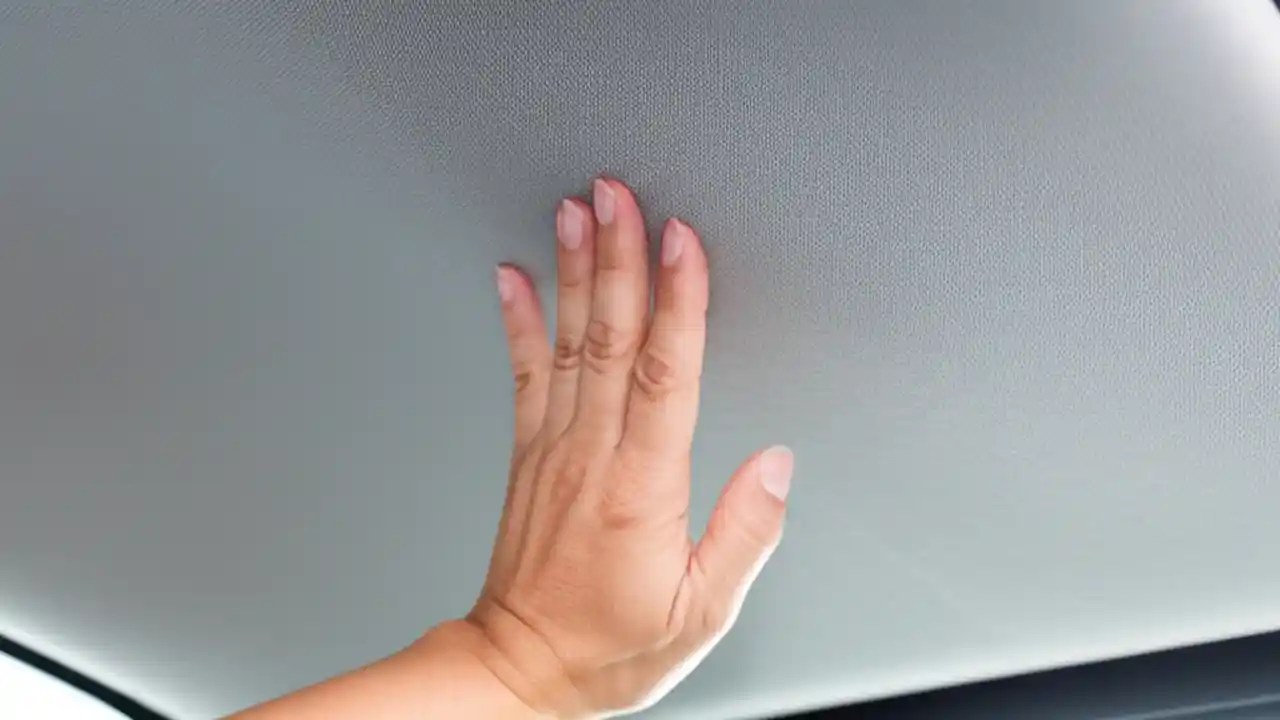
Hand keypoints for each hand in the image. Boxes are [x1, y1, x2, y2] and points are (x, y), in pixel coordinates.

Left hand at [464, 178, 793, 716]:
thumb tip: (779, 464)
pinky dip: (518, 319)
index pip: (667, 375)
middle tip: (619, 194)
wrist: (520, 666)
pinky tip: (513, 275)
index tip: (682, 240)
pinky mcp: (530, 452)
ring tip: (575, 211)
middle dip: (619, 257)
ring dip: (574, 271)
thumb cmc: (608, 645)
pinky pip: (523, 372)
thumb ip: (746, 534)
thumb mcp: (702, 612)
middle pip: (612, 338)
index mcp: (643, 488)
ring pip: (568, 342)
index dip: (678, 300)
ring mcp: (554, 447)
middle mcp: (593, 454)